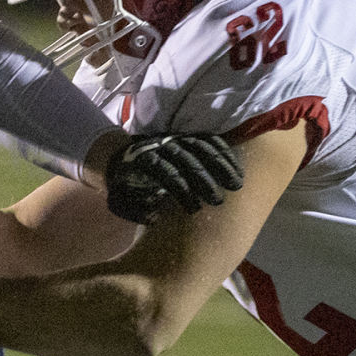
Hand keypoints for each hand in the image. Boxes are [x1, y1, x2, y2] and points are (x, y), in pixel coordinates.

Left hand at [106, 132, 243, 223]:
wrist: (120, 156)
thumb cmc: (123, 185)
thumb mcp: (119, 200)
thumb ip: (134, 211)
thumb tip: (154, 219)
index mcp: (144, 161)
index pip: (166, 173)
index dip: (182, 190)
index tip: (194, 210)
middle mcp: (161, 146)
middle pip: (187, 160)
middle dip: (204, 180)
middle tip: (218, 201)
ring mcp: (176, 138)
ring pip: (202, 148)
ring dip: (221, 166)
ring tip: (235, 186)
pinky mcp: (186, 136)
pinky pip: (210, 140)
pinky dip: (224, 153)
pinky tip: (236, 170)